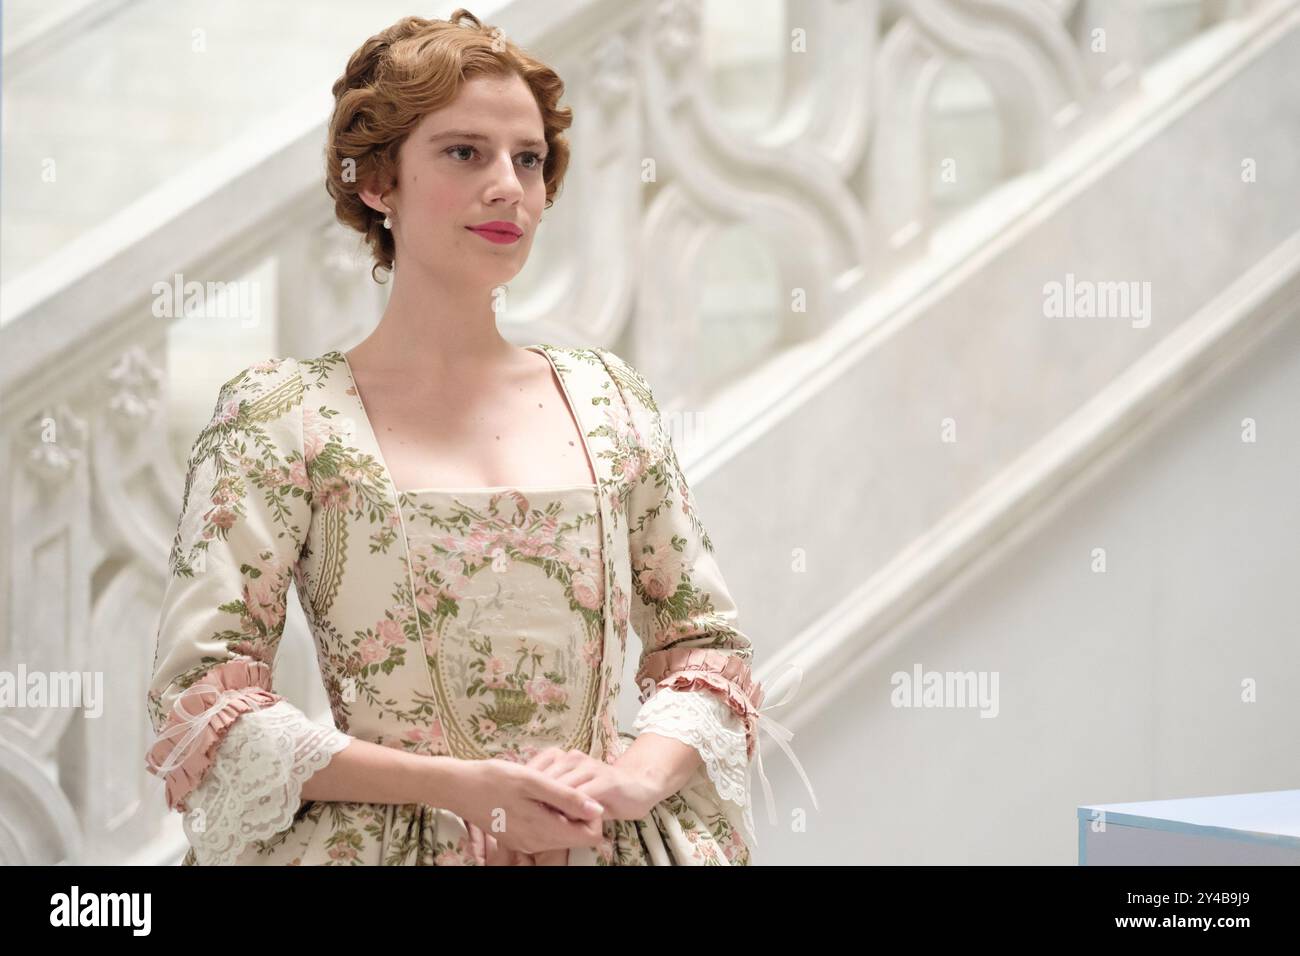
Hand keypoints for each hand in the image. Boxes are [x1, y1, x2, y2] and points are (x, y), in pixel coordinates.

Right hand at [450, 757, 605, 855]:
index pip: (590, 836)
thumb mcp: (534, 781)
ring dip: (561, 814)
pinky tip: (534, 796)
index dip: (593, 815)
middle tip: (563, 787)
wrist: (458, 787)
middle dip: (577, 814)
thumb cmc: (496, 778)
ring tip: (547, 789)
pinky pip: (543, 833)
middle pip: (576, 836)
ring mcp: (525, 843)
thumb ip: (567, 797)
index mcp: (544, 830)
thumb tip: (599, 809)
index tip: (580, 794)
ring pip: (560, 834)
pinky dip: (547, 816)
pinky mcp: (516, 839)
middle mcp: (536, 843)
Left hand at [525, 747, 659, 821]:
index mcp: (562, 758)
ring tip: (537, 821)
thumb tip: (522, 807)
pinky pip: (582, 795)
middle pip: (544, 779)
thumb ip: (551, 794)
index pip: (534, 771)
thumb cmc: (601, 792)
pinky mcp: (605, 779)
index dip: (522, 790)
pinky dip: (570, 808)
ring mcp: (589, 767)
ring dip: (549, 804)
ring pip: (561, 786)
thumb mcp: (572, 791)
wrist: (637, 787)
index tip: (510, 806)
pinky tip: (564, 820)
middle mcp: (573, 758)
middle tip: (520, 817)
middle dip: (532, 799)